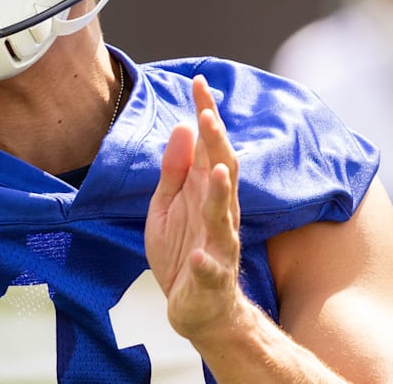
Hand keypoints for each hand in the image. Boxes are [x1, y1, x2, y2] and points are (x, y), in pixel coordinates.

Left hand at [145, 75, 244, 341]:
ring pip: (224, 217)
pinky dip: (204, 264)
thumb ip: (175, 168)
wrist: (198, 309)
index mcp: (206, 192)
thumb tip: (183, 125)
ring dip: (221, 193)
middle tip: (207, 114)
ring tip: (217, 170)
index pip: (211, 147)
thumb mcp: (168, 204)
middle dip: (217, 144)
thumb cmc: (184, 250)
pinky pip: (209, 271)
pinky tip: (197, 257)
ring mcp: (218, 246)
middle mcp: (219, 213)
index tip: (199, 83)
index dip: (206, 115)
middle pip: (222, 172)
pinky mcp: (210, 279)